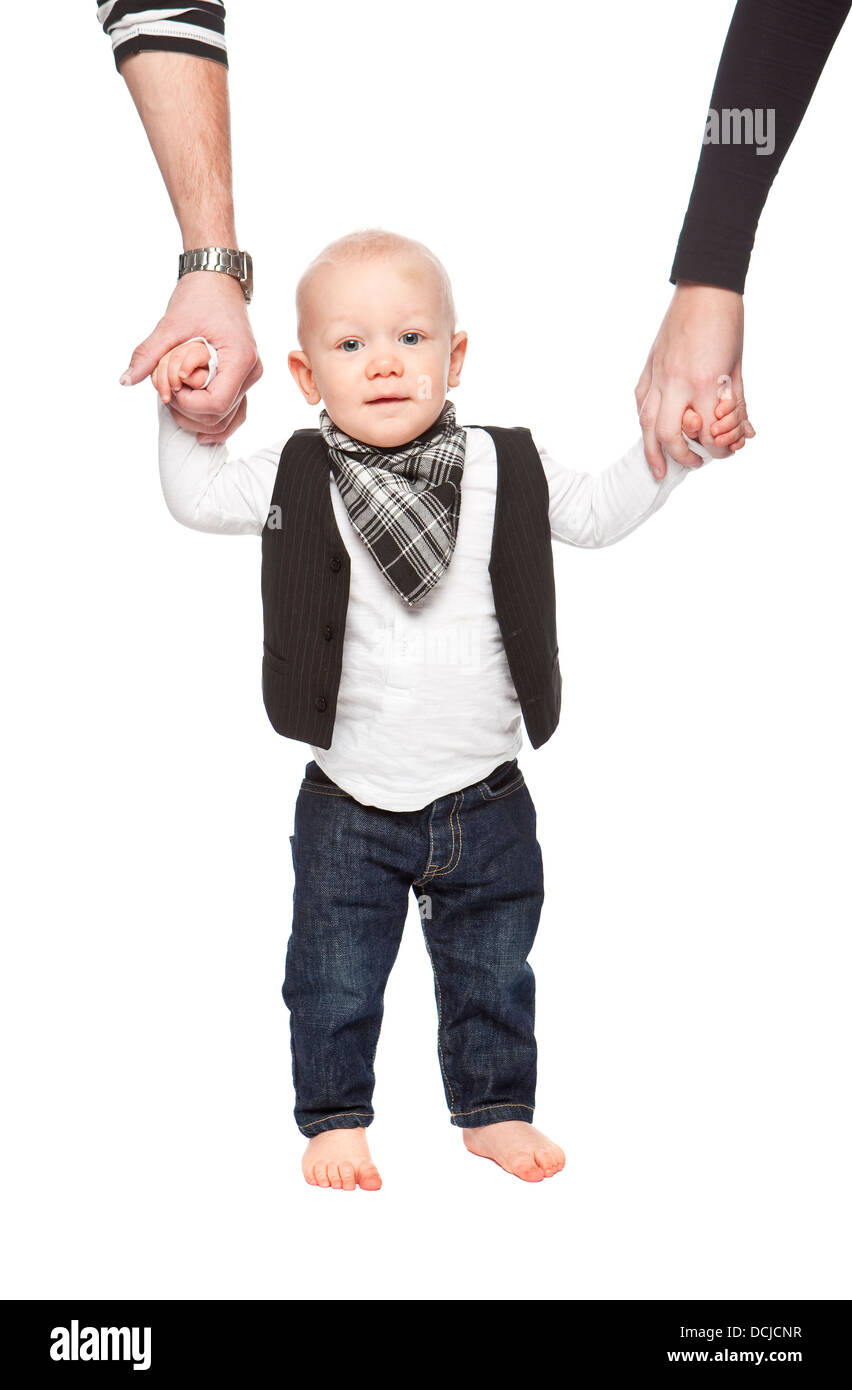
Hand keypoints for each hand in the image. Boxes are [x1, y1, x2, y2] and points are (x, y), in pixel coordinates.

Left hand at [119, 269, 262, 443]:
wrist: (217, 280)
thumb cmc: (199, 297)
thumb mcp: (170, 324)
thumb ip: (148, 355)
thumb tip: (126, 380)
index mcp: (240, 358)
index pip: (216, 404)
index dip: (187, 404)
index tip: (169, 387)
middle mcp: (251, 372)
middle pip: (219, 417)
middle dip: (187, 411)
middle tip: (167, 391)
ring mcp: (249, 378)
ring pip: (227, 420)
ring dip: (196, 418)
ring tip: (174, 401)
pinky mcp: (242, 379)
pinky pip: (232, 413)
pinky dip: (212, 422)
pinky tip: (194, 426)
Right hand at [634, 282, 754, 478]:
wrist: (705, 287)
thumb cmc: (726, 323)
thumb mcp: (738, 366)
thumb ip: (736, 402)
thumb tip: (742, 432)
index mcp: (703, 382)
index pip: (708, 432)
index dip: (719, 449)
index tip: (725, 450)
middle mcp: (675, 382)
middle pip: (668, 436)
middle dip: (680, 457)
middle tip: (694, 464)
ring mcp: (657, 375)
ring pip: (646, 423)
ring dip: (652, 450)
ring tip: (658, 467)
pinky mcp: (649, 367)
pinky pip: (641, 402)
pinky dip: (646, 421)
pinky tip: (651, 431)